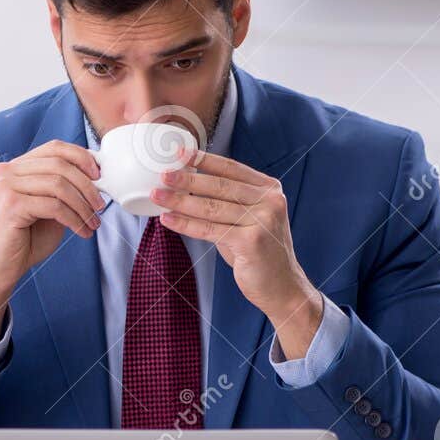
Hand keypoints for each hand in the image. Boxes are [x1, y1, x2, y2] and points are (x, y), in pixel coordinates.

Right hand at [0, 139, 102, 342]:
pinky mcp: (10, 206)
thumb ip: (64, 191)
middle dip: (87, 185)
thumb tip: (96, 178)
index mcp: (15, 168)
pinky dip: (74, 219)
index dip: (81, 157)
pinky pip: (54, 206)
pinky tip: (82, 232)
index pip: (54, 148)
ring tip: (93, 222)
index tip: (99, 176)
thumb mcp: (49, 209)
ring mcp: (6, 187)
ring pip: (59, 185)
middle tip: (100, 206)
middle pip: (59, 165)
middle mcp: (7, 172)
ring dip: (83, 205)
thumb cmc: (24, 242)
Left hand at [151, 147, 323, 357]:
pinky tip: (168, 220)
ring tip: (158, 196)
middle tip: (163, 174)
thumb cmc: (259, 252)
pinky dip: (186, 225)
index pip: (231, 168)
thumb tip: (186, 187)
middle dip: (188, 179)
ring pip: (212, 207)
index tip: (180, 153)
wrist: (281, 285)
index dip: (204, 159)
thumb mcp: (247, 219)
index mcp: (269, 189)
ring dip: (180, 201)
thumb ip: (225, 202)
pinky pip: (210, 230)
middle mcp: (270, 201)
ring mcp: (263, 220)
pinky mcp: (252, 241)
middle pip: (220, 186)